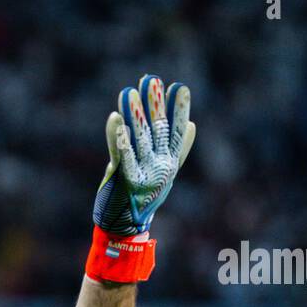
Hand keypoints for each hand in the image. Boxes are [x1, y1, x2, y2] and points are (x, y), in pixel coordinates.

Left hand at [92, 75, 194, 235]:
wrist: (127, 227)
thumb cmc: (144, 197)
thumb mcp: (166, 173)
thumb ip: (179, 148)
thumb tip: (192, 125)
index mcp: (169, 162)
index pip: (177, 131)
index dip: (179, 109)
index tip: (180, 87)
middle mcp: (159, 165)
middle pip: (158, 129)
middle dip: (154, 104)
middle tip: (151, 79)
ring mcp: (143, 173)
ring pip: (139, 138)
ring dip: (134, 115)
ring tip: (128, 92)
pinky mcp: (125, 180)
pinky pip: (122, 155)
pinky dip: (119, 138)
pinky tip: (115, 120)